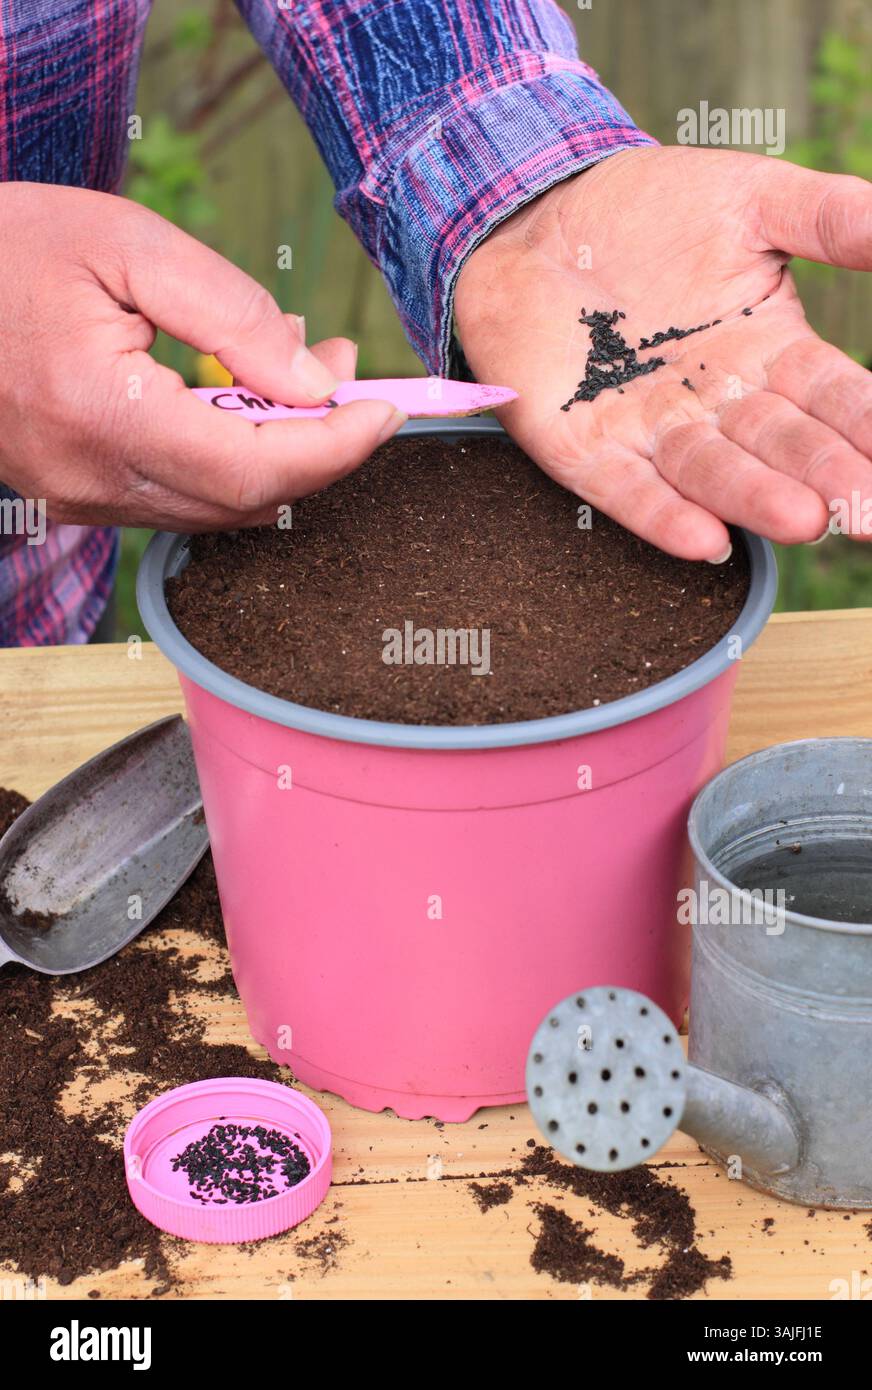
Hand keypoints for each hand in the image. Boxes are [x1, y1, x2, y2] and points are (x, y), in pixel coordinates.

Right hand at [0, 183, 403, 528]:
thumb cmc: (6, 249)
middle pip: (246, 501)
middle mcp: (91, 479)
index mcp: (102, 414)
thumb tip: (317, 380)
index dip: (335, 448)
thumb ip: (230, 312)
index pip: (255, 469)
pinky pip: (178, 498)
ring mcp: (79, 498)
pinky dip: (228, 460)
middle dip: (319, 447)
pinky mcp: (76, 496)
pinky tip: (241, 402)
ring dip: (278, 455)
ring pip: (216, 507)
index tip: (385, 410)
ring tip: (300, 374)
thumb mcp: (125, 245)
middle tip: (352, 378)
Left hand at [455, 146, 871, 560]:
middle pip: (781, 444)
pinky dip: (661, 515)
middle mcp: (719, 402)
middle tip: (866, 510)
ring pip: (711, 471)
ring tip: (801, 520)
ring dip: (755, 498)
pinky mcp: (586, 450)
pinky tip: (702, 541)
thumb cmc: (648, 211)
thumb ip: (831, 218)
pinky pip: (627, 489)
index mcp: (771, 350)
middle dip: (828, 474)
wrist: (534, 220)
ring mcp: (652, 430)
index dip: (869, 425)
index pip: (834, 395)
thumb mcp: (751, 200)